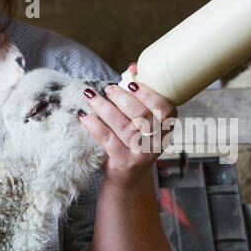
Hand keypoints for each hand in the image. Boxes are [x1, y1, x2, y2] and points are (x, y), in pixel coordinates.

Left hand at [77, 62, 177, 190]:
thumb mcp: (144, 126)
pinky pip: (107, 139)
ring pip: (123, 125)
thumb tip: (133, 68)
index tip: (132, 83)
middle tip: (108, 88)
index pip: (167, 110)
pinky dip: (94, 125)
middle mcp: (156, 143)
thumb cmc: (135, 144)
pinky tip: (84, 116)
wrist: (128, 182)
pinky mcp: (123, 162)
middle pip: (142, 116)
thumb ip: (141, 98)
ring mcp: (140, 154)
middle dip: (122, 98)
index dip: (150, 95)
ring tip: (91, 95)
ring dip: (104, 107)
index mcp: (166, 130)